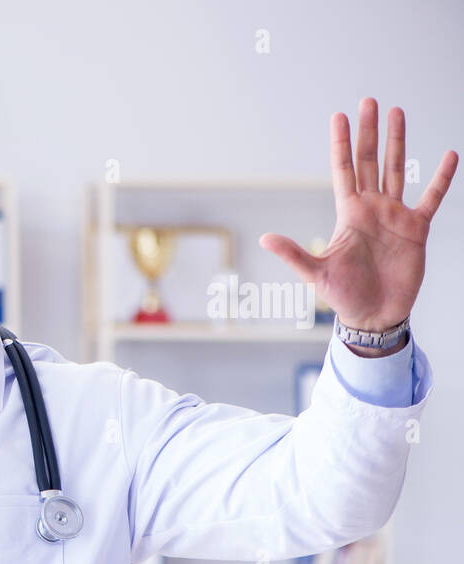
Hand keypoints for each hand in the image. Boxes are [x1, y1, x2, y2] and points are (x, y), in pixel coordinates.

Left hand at [259, 98, 456, 353]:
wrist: (374, 315)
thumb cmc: (343, 296)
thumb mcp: (316, 273)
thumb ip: (293, 253)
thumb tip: (264, 239)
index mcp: (348, 215)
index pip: (344, 170)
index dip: (342, 144)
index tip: (339, 115)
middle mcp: (371, 209)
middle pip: (370, 161)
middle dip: (369, 132)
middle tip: (369, 101)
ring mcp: (395, 216)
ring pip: (397, 170)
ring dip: (398, 142)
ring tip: (398, 112)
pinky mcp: (417, 229)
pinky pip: (431, 198)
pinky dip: (440, 178)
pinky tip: (449, 155)